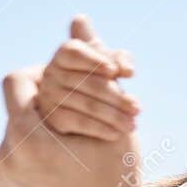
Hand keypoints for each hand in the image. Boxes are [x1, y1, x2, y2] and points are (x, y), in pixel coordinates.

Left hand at [0, 60, 145, 186]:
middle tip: (64, 107)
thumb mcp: (108, 110)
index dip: (41, 75)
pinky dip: (29, 153)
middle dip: (39, 104)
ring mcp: (2, 178)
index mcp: (29, 139)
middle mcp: (7, 159)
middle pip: (14, 109)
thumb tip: (78, 18)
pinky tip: (55, 158)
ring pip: (12, 132)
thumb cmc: (119, 167)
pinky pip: (10, 157)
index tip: (61, 80)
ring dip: (34, 128)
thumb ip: (88, 64)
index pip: (18, 81)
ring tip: (62, 134)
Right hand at [37, 16, 139, 139]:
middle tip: (137, 108)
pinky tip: (116, 134)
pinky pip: (79, 122)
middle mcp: (52, 73)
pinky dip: (100, 129)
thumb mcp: (109, 63)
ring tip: (132, 124)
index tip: (113, 71)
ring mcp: (50, 95)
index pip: (75, 53)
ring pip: (86, 104)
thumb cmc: (99, 77)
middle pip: (88, 82)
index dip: (94, 61)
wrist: (81, 108)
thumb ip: (119, 59)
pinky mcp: (53, 117)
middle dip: (116, 96)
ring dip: (114, 116)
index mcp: (64, 54)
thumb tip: (128, 70)